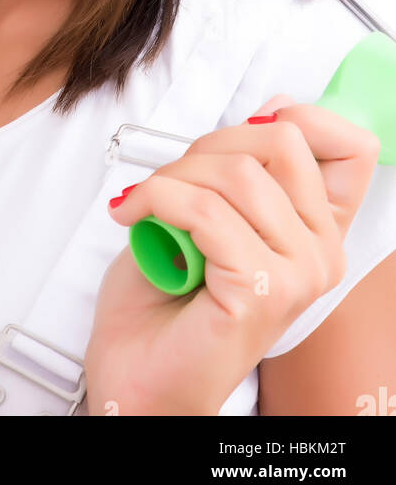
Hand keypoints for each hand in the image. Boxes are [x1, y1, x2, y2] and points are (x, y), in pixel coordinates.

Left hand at [84, 92, 380, 414]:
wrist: (135, 375)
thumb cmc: (164, 297)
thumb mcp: (206, 208)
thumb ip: (243, 166)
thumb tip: (271, 109)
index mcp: (315, 230)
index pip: (351, 147)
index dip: (297, 117)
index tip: (243, 129)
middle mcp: (320, 253)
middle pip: (282, 142)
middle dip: (208, 146)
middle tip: (168, 180)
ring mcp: (298, 275)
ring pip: (238, 175)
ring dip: (173, 178)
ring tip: (144, 205)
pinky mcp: (262, 292)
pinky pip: (206, 211)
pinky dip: (157, 200)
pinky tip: (133, 217)